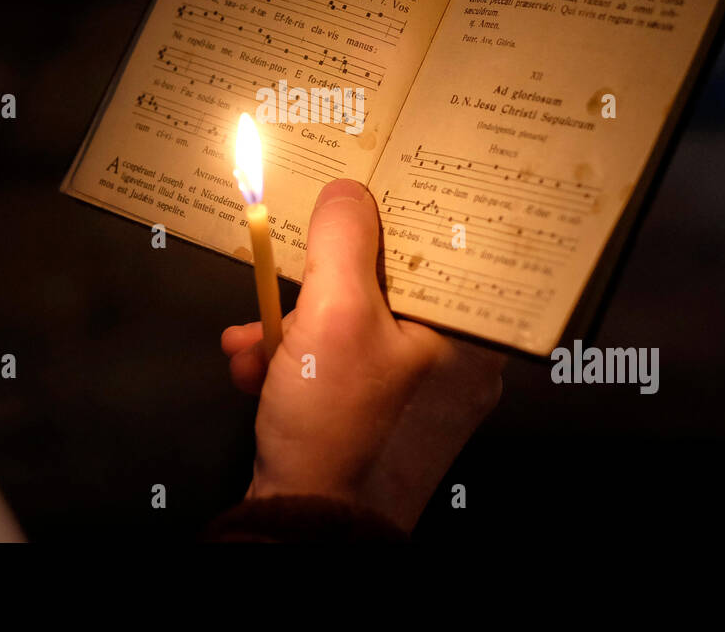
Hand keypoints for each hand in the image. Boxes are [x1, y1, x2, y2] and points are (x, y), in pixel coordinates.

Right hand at [220, 178, 505, 532]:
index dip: (395, 217)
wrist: (308, 531)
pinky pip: (339, 362)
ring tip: (255, 344)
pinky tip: (255, 370)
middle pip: (386, 284)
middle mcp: (454, 362)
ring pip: (352, 323)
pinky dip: (294, 360)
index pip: (442, 248)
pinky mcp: (377, 417)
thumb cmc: (338, 433)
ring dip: (291, 326)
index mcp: (469, 334)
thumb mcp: (335, 318)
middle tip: (287, 286)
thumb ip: (342, 243)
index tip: (360, 196)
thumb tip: (345, 194)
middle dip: (316, 287)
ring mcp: (415, 394)